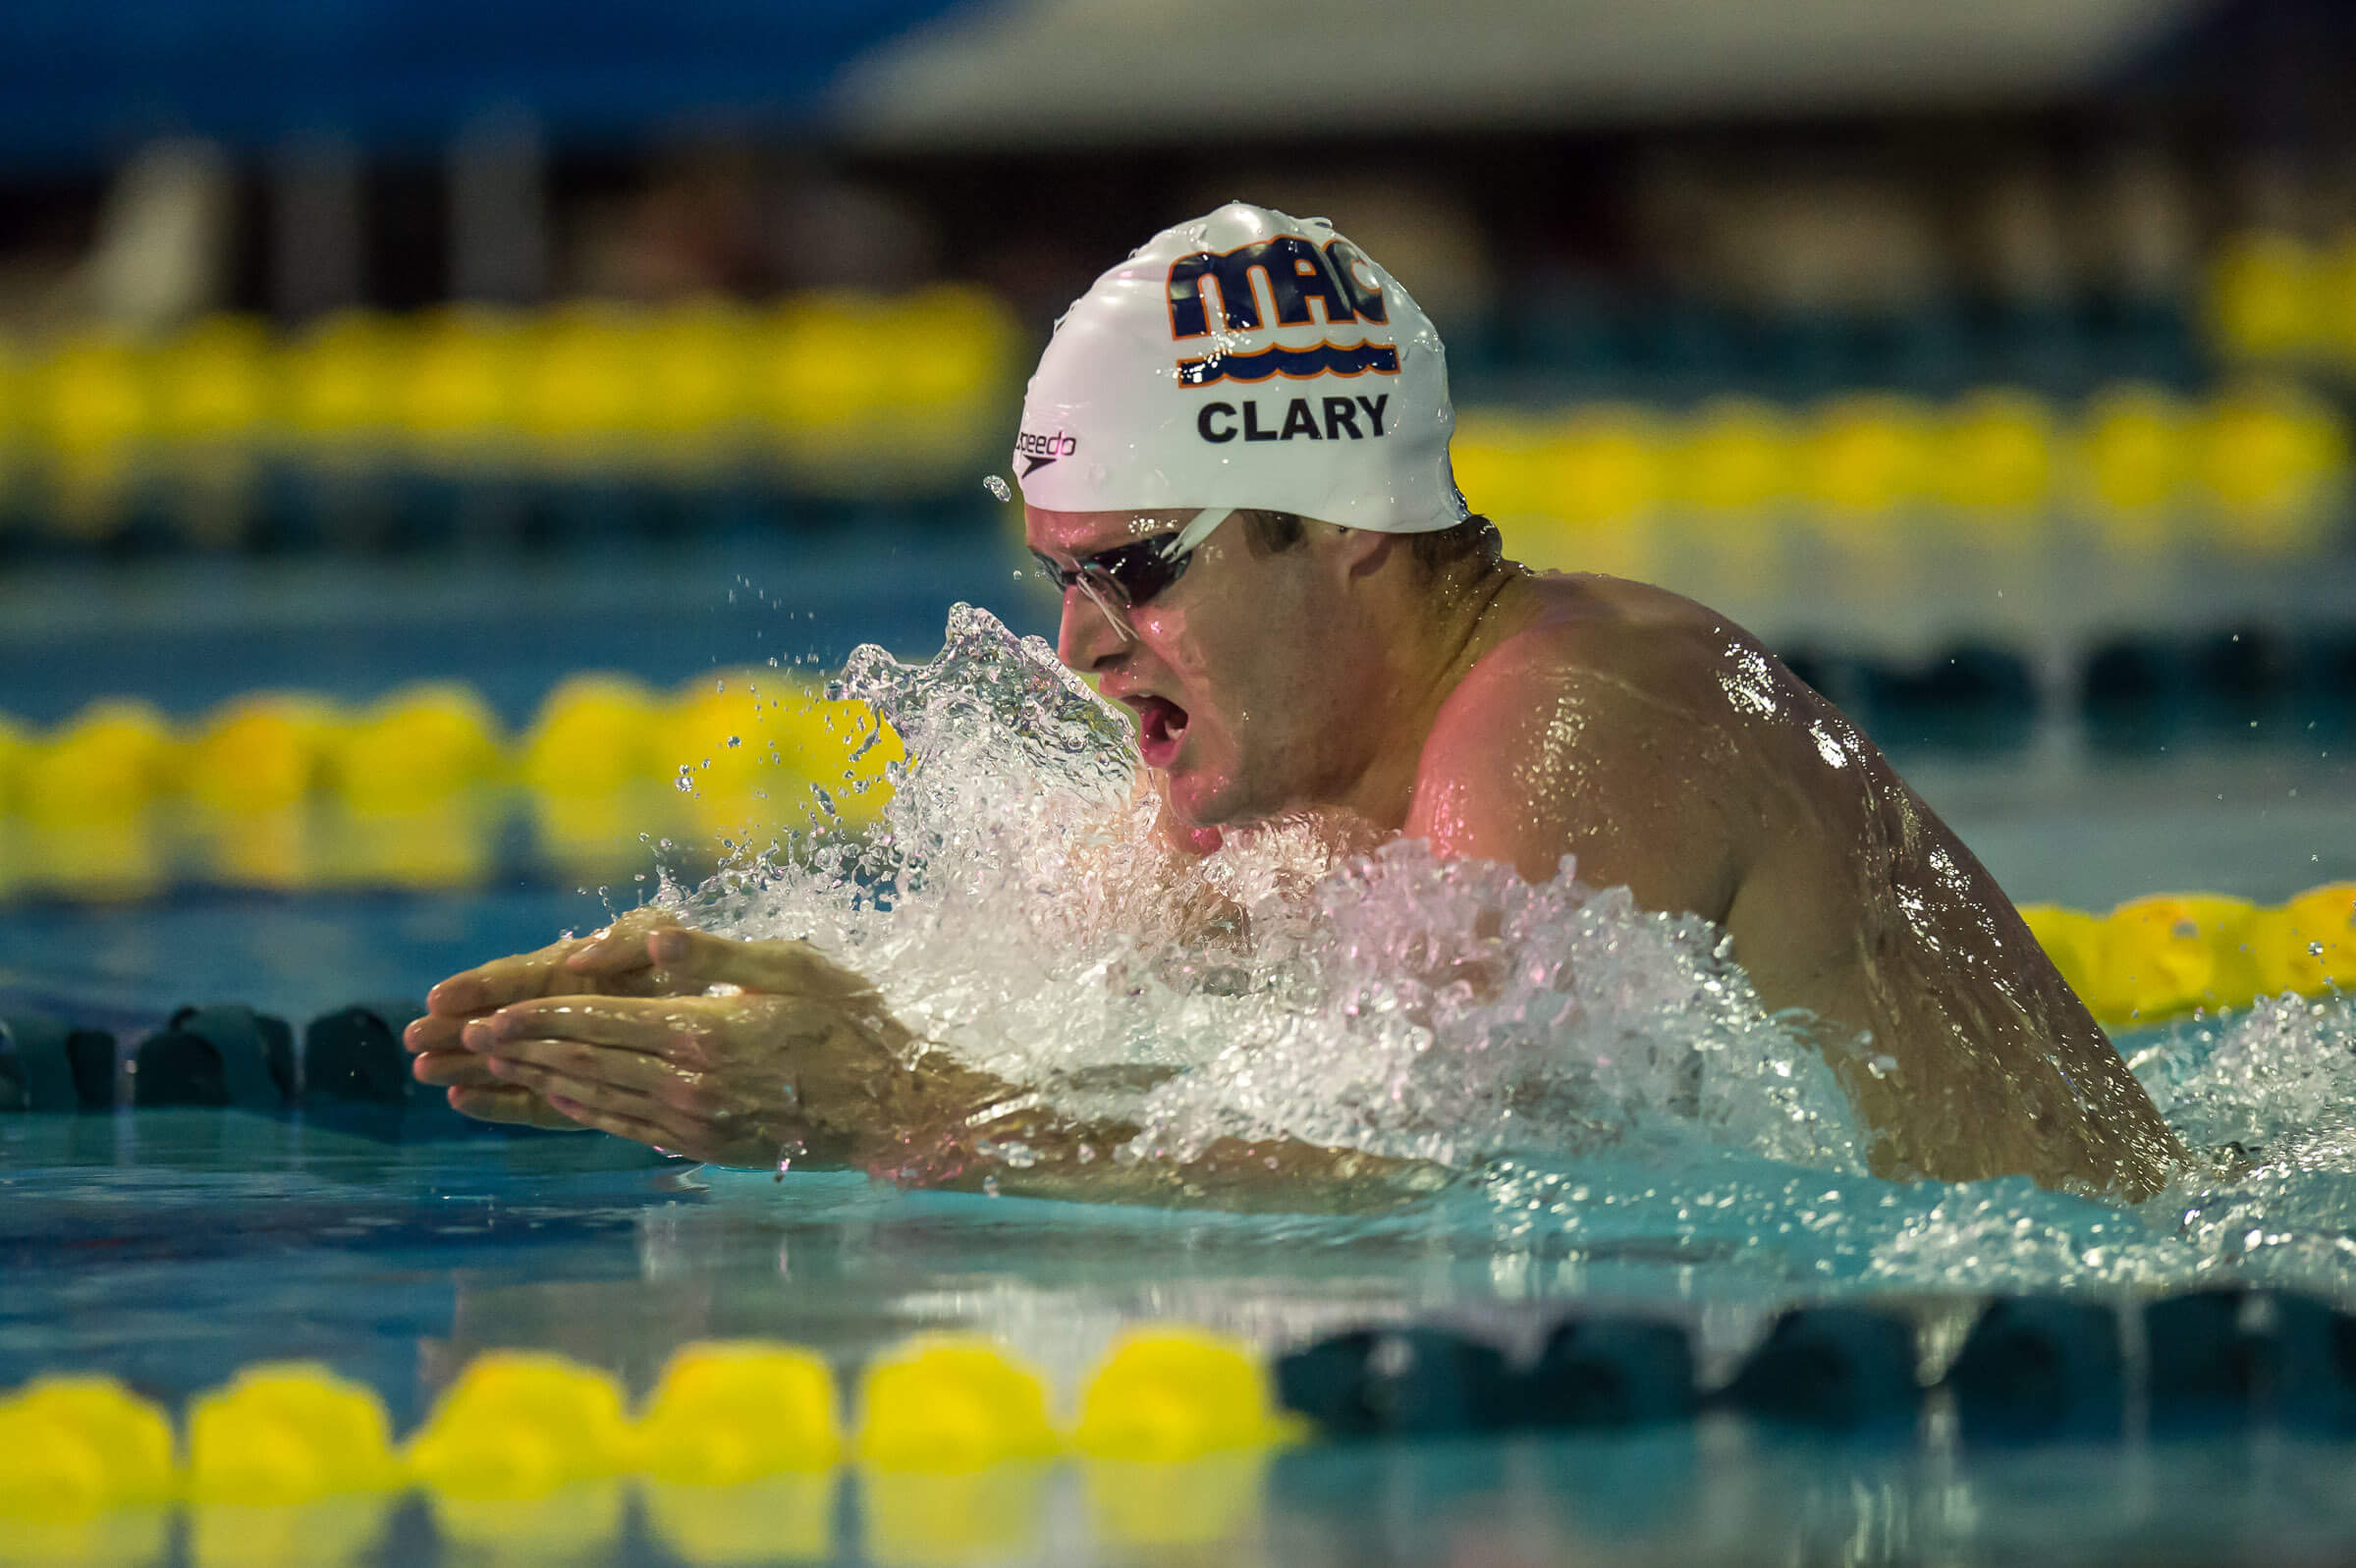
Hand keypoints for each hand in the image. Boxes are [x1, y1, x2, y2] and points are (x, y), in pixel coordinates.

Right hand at [405, 907, 691, 1129]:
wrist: (720, 1002)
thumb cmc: (685, 956)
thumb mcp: (658, 934)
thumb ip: (626, 942)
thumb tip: (577, 958)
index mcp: (572, 969)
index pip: (519, 978)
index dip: (480, 987)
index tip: (440, 997)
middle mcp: (560, 1010)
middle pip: (501, 1019)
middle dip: (455, 1027)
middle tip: (412, 1038)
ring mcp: (567, 1051)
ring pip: (508, 1059)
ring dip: (465, 1063)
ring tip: (422, 1070)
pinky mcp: (582, 1087)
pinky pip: (537, 1097)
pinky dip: (500, 1098)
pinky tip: (461, 1099)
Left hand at [453, 928, 973, 1168]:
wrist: (896, 1109)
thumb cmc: (854, 1026)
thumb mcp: (795, 967)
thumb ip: (716, 952)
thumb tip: (648, 935)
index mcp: (705, 1032)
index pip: (599, 1022)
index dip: (536, 1017)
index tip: (487, 1012)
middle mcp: (689, 1084)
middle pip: (583, 1063)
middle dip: (517, 1050)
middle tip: (461, 1040)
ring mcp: (695, 1121)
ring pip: (596, 1097)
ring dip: (536, 1083)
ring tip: (487, 1071)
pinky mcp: (705, 1144)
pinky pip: (626, 1126)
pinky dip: (582, 1110)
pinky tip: (558, 1099)